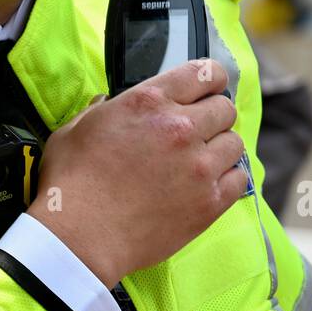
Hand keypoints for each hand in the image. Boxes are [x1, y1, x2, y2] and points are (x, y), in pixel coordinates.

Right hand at [27, 59, 246, 288]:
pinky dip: (227, 179)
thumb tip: (106, 103)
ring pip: (235, 142)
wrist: (80, 236)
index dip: (211, 78)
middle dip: (213, 115)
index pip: (204, 73)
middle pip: (225, 108)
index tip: (210, 88)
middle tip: (198, 130)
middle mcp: (180, 128)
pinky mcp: (209, 202)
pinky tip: (208, 185)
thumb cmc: (72, 184)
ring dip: (220, 148)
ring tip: (200, 160)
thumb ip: (99, 109)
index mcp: (149, 101)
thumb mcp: (75, 129)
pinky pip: (239, 179)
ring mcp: (199, 166)